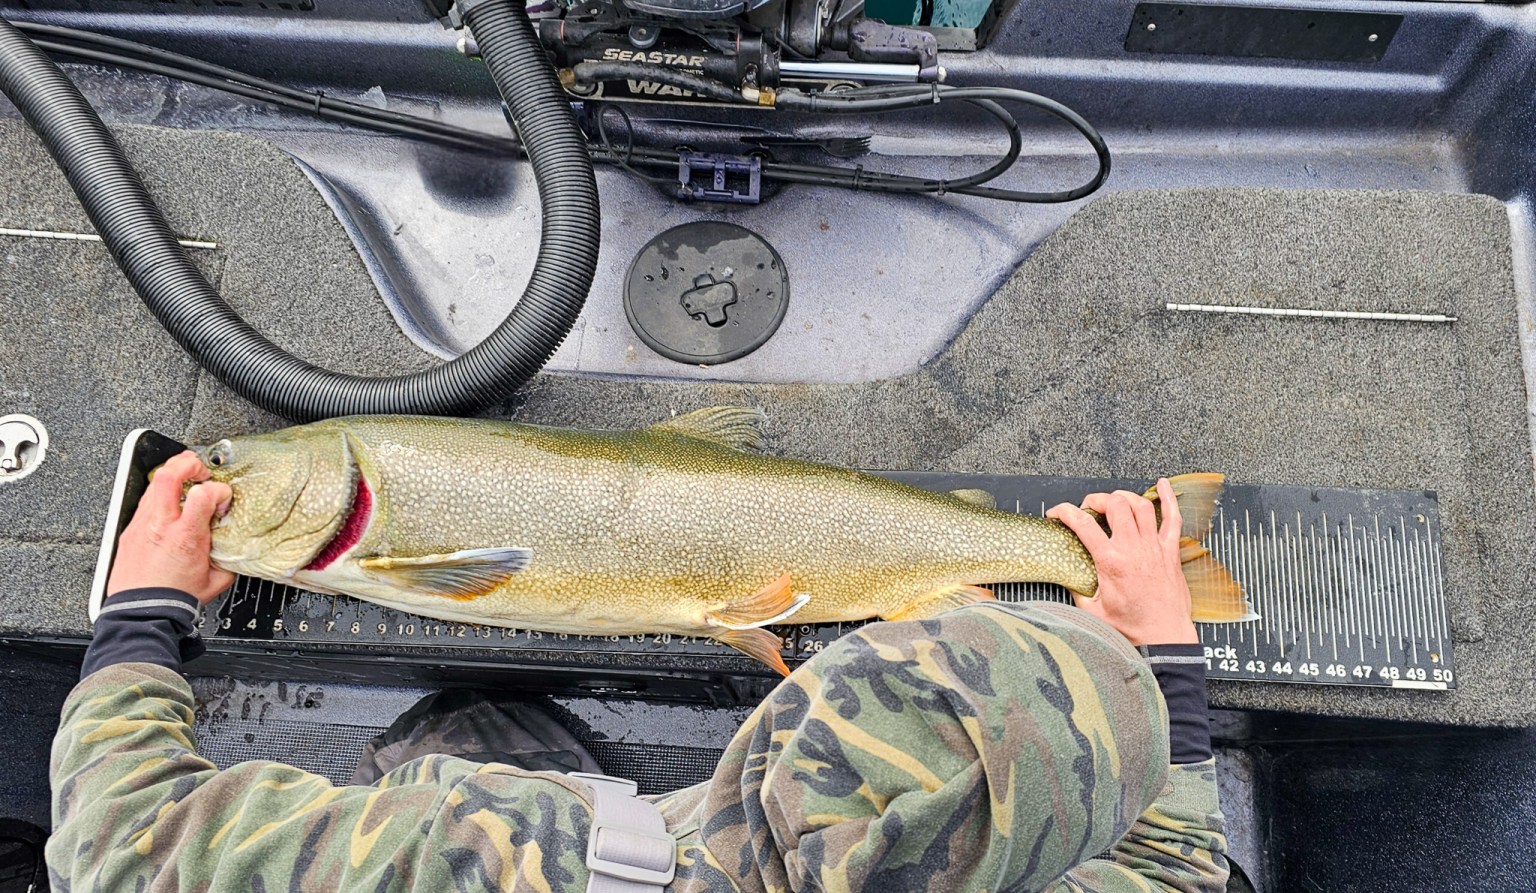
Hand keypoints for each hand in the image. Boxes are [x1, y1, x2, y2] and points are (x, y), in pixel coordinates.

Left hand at [106, 451, 234, 604]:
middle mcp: (160, 526)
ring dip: (171, 477)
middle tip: (199, 468)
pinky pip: (144, 503)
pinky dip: (159, 497)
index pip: (204, 494)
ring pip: (152, 484)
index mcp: (186, 537)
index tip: (223, 498)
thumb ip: (228, 556)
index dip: (219, 490)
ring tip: (184, 480)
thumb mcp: (216, 578)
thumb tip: (234, 544)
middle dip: (187, 464)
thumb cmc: (174, 600)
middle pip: (168, 475)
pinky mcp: (129, 532)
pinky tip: (168, 505)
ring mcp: (141, 526)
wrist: (143, 613)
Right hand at [1046, 478, 1196, 645]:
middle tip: (1088, 507)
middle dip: (1096, 499)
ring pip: (1141, 505)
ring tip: (1114, 499)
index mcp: (1110, 561)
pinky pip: (1173, 518)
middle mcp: (1133, 548)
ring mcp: (1154, 547)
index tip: (1056, 513)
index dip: (1064, 512)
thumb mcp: (1092, 611)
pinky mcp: (1170, 552)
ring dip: (1125, 496)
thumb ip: (1077, 589)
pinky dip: (1168, 498)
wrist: (1164, 637)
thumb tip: (1066, 576)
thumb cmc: (1132, 628)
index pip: (1083, 524)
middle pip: (1114, 505)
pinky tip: (1163, 484)